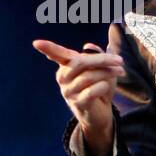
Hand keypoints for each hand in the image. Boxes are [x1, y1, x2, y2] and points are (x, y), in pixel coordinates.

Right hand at [32, 39, 123, 155]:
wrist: (101, 113)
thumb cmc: (99, 86)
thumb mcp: (100, 68)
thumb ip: (95, 55)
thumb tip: (88, 47)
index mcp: (66, 66)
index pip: (56, 55)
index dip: (48, 48)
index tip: (36, 43)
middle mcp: (63, 78)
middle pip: (80, 62)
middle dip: (101, 60)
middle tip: (120, 60)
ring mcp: (69, 92)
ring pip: (89, 76)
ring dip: (108, 73)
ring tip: (119, 72)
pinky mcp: (78, 103)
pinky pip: (92, 90)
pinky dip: (104, 86)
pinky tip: (106, 88)